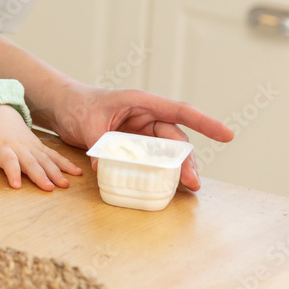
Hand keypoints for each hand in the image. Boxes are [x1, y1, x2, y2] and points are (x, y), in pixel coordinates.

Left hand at [0, 105, 81, 190]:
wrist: (2, 114)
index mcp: (3, 147)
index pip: (8, 161)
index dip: (12, 172)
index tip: (16, 185)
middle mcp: (19, 147)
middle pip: (31, 162)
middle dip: (40, 175)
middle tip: (49, 188)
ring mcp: (32, 146)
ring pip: (45, 159)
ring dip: (56, 172)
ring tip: (65, 184)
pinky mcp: (40, 146)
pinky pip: (54, 155)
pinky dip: (66, 163)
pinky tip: (77, 173)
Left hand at [49, 84, 234, 190]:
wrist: (61, 107)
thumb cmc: (76, 105)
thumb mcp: (88, 123)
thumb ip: (101, 144)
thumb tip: (104, 167)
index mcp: (141, 102)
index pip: (179, 111)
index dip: (204, 123)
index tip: (227, 135)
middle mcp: (146, 116)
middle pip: (175, 139)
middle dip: (186, 160)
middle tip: (192, 182)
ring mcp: (140, 131)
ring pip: (167, 151)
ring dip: (177, 168)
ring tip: (187, 186)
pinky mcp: (132, 144)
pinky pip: (152, 158)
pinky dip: (160, 170)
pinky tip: (167, 184)